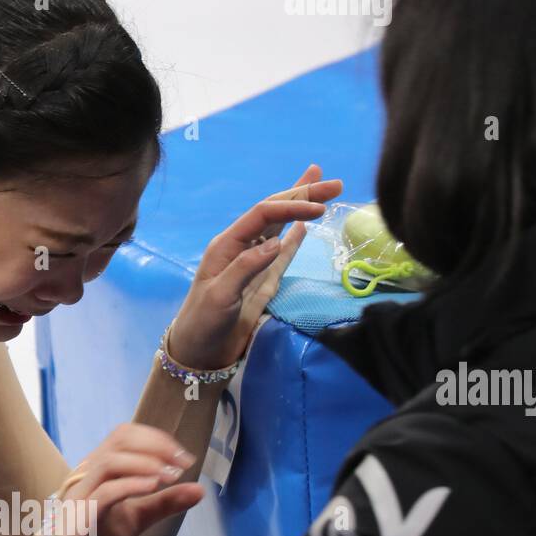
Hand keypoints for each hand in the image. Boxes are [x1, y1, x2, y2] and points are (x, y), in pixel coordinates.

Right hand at [44, 425, 205, 535]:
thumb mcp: (137, 518)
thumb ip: (164, 503)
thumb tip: (200, 490)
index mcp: (98, 468)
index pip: (125, 435)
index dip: (156, 439)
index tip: (184, 457)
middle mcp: (86, 474)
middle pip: (119, 439)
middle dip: (156, 445)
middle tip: (183, 462)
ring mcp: (80, 494)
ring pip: (109, 462)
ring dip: (146, 463)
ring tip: (172, 475)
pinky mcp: (78, 518)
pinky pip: (104, 493)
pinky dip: (131, 485)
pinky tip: (154, 488)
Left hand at [169, 164, 343, 369]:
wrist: (200, 352)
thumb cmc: (204, 323)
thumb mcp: (221, 295)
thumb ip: (247, 266)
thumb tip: (278, 241)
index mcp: (228, 245)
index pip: (263, 214)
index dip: (293, 206)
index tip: (321, 208)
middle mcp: (241, 248)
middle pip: (274, 213)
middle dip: (303, 195)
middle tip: (335, 184)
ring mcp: (253, 263)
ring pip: (280, 227)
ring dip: (300, 208)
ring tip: (322, 190)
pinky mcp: (262, 280)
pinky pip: (282, 253)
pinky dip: (294, 237)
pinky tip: (305, 225)